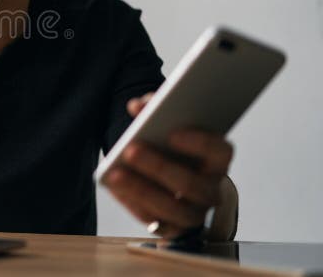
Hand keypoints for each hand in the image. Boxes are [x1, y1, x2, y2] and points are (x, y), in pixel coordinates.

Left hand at [105, 93, 234, 238]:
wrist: (168, 174)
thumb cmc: (170, 144)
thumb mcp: (166, 122)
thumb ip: (155, 108)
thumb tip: (136, 106)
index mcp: (217, 160)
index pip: (220, 151)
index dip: (200, 143)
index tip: (172, 133)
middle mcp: (211, 189)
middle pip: (192, 184)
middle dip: (159, 167)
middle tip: (132, 149)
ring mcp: (194, 212)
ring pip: (174, 209)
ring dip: (142, 190)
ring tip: (116, 172)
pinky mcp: (173, 228)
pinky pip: (154, 221)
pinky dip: (131, 202)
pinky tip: (113, 185)